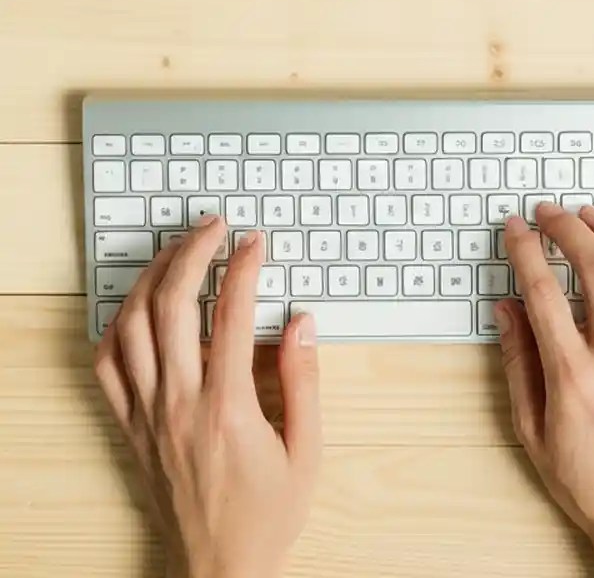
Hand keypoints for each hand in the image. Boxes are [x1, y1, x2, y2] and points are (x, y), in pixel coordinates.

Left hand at [93, 216, 321, 577]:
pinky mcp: (129, 428)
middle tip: (215, 227)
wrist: (218, 567)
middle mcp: (179, 405)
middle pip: (173, 308)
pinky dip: (116, 326)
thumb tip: (302, 324)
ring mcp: (147, 415)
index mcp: (229, 410)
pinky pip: (107, 366)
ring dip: (152, 278)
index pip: (231, 317)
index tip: (256, 242)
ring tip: (178, 251)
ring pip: (132, 328)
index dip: (243, 268)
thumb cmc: (268, 514)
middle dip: (193, 254)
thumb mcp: (307, 451)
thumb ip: (305, 383)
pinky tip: (138, 307)